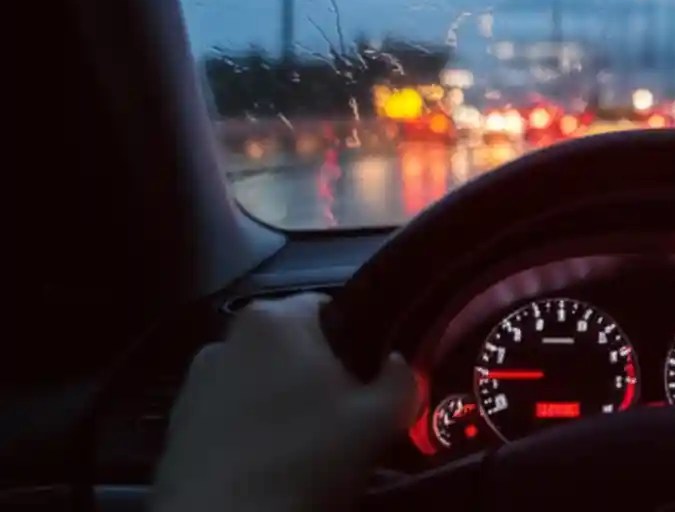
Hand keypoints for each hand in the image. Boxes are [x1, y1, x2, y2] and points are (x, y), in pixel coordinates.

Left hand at [152, 293, 416, 511]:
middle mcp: (227, 337)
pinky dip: (249, 428)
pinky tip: (267, 462)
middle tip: (343, 415)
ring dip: (280, 401)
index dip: (356, 340)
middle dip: (316, 373)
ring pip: (258, 381)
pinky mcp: (177, 424)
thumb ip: (401, 379)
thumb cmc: (307, 457)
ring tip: (303, 445)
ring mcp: (196, 381)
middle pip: (290, 345)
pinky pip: (229, 413)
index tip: (368, 377)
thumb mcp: (379, 420)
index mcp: (276, 319)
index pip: (328, 307)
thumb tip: (397, 364)